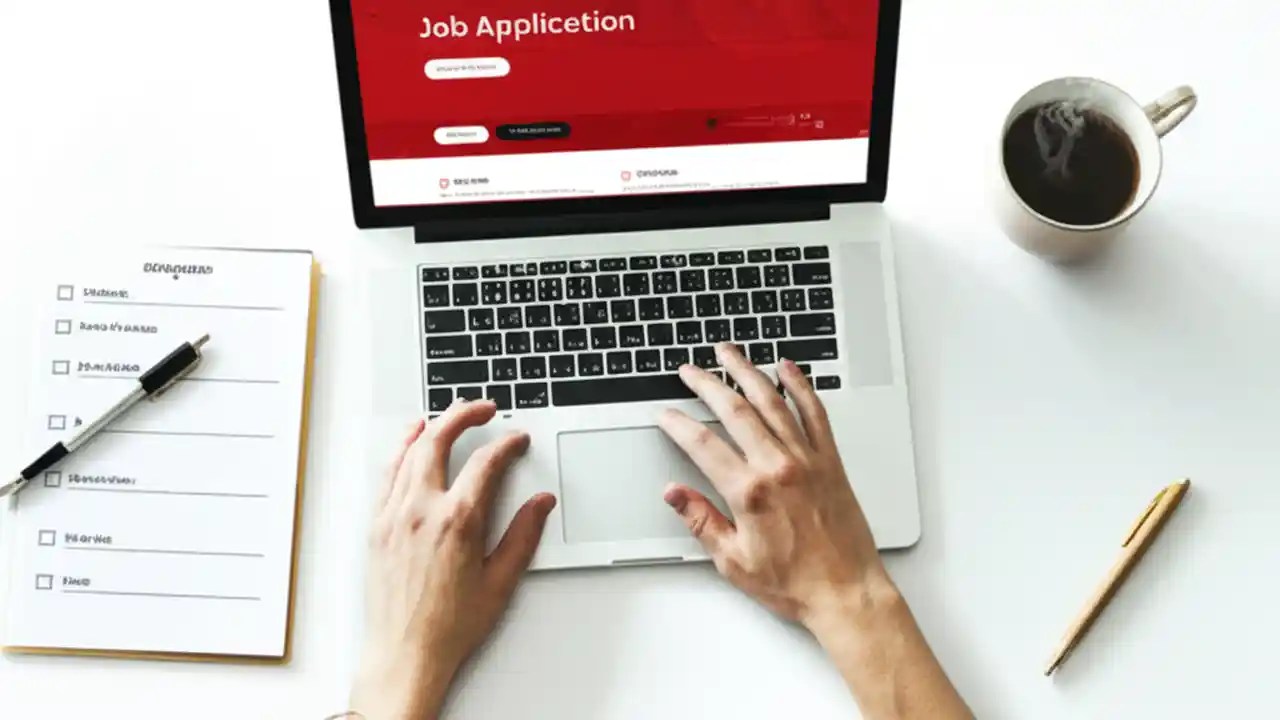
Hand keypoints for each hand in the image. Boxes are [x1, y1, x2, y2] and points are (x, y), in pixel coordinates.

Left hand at [351, 401, 555, 719]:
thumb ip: (523, 535)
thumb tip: (540, 503)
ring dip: (430, 427)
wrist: (405, 654)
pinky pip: (387, 475)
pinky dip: (400, 451)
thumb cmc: (449, 625)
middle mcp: (421, 510)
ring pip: (409, 453)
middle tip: (484, 408)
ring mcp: (394, 516)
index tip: (517, 439)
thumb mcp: (500, 581)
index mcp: (457, 521)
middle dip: (464, 415)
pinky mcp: (376, 527)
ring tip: (446, 415)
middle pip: (440, 441)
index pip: (486, 463)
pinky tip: (409, 444)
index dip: (506, 443)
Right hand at [657, 344, 892, 627]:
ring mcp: (807, 459)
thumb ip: (701, 520)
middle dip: (708, 384)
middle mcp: (778, 467)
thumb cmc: (794, 583)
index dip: (678, 424)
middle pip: (735, 411)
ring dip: (748, 373)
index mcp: (749, 492)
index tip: (665, 413)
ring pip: (773, 402)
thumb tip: (674, 493)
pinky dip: (801, 387)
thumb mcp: (733, 560)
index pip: (702, 445)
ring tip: (730, 353)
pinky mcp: (830, 461)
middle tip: (690, 369)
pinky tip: (789, 369)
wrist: (846, 593)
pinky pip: (814, 413)